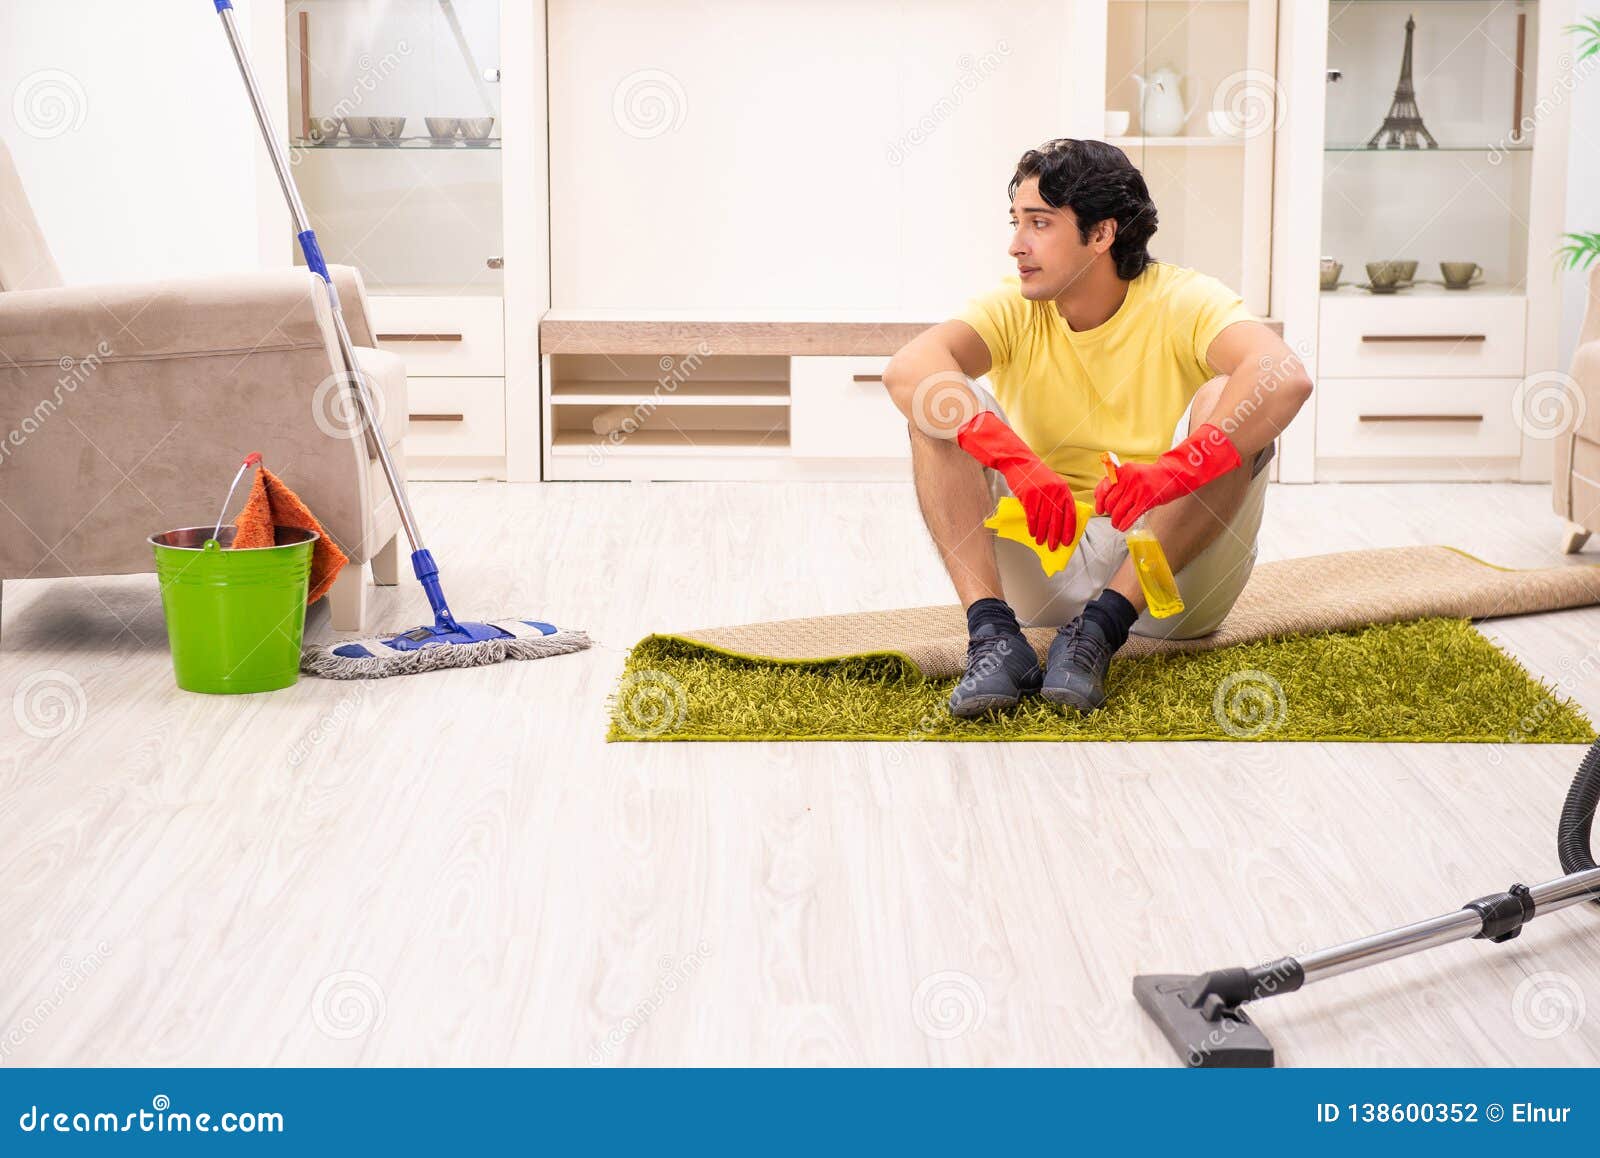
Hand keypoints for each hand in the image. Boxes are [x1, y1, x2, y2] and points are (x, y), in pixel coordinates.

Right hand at [956, 412, 1077, 550]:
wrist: (1020, 462)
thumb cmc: (1035, 476)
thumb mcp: (1051, 485)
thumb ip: (1056, 500)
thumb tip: (1058, 523)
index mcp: (1063, 489)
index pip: (1070, 513)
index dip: (1069, 529)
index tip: (1067, 541)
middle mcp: (1055, 491)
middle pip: (1057, 519)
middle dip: (1055, 535)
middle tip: (1053, 547)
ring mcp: (1042, 493)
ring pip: (1044, 519)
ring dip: (1042, 533)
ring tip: (1040, 542)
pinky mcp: (1030, 495)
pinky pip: (1032, 516)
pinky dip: (1032, 526)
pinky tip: (1032, 533)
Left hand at [1094, 424, 1241, 530]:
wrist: (1174, 475)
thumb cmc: (1152, 477)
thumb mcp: (1133, 473)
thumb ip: (1117, 482)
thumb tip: (1099, 496)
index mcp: (1124, 471)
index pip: (1104, 487)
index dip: (1099, 500)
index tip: (1099, 509)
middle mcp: (1129, 479)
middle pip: (1111, 501)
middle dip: (1110, 513)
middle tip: (1112, 518)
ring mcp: (1138, 489)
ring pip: (1119, 510)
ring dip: (1115, 520)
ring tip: (1117, 524)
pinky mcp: (1146, 500)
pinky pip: (1130, 515)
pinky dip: (1124, 523)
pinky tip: (1123, 527)